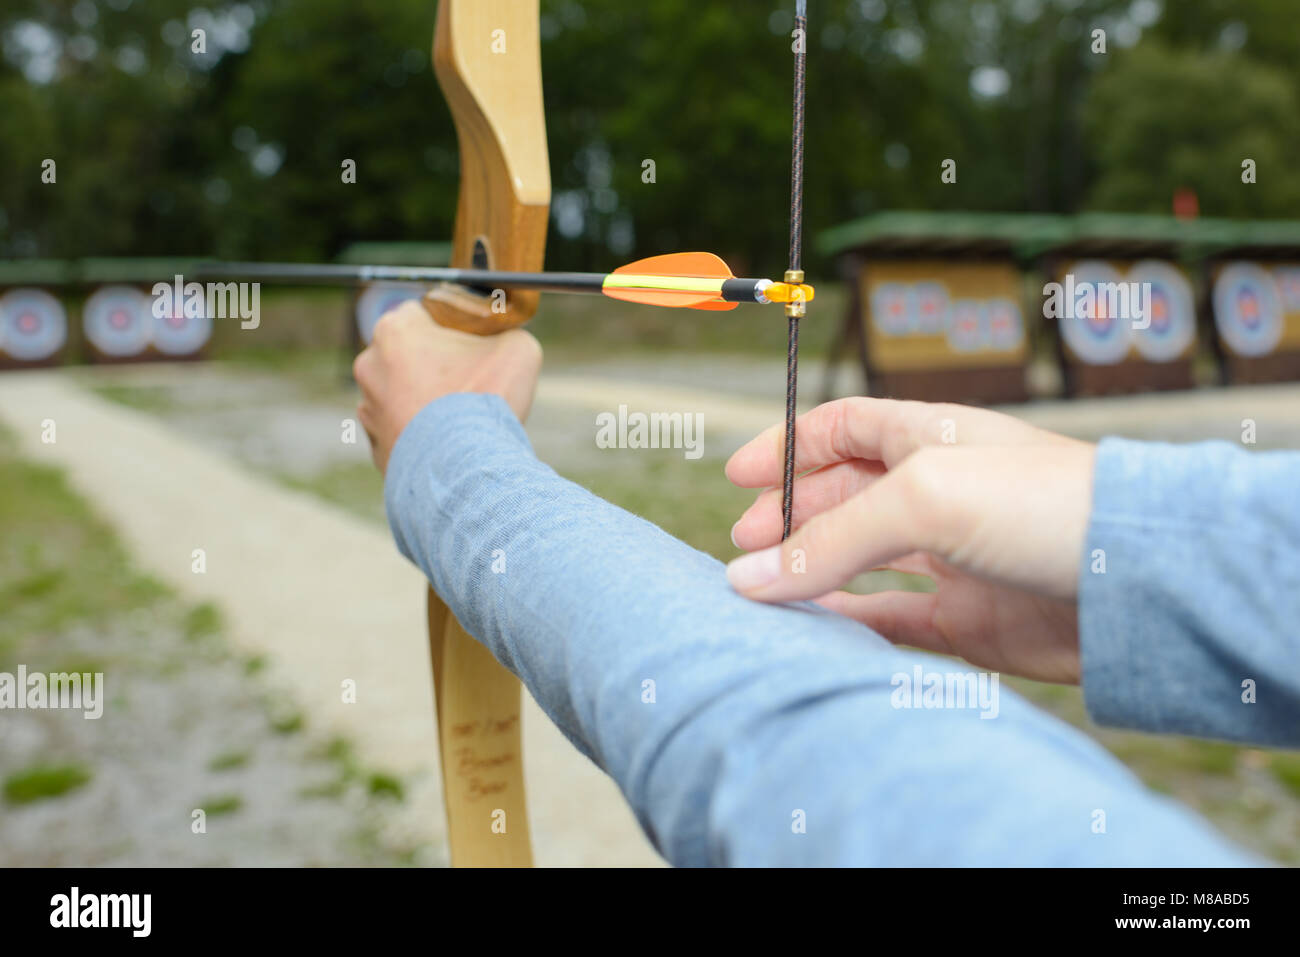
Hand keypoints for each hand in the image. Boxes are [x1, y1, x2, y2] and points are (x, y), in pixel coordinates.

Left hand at [353, 300, 542, 472]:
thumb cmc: (486, 400)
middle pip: (410, 355)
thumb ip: (507, 333)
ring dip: (428, 402)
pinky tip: (450, 444)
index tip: (474, 345)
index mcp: (394, 330)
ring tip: (463, 419)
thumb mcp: (517, 347)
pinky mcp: (377, 448)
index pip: (423, 313)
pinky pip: (404, 433)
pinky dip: (423, 436)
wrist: (465, 469)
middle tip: (471, 382)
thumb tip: (506, 342)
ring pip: (404, 395)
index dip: (453, 327)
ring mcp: (369, 410)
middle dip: (436, 365)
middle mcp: (370, 365)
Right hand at [725, 398, 1094, 682]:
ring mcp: (953, 558)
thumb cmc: (1044, 505)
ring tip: (762, 589)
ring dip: (812, 571)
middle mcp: (939, 494)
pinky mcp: (968, 621)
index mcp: (929, 438)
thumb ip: (830, 539)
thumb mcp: (922, 497)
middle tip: (744, 547)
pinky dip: (848, 622)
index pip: (843, 430)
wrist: (1139, 580)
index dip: (790, 447)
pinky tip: (816, 626)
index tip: (738, 477)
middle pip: (843, 498)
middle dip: (790, 516)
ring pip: (861, 562)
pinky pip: (890, 621)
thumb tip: (747, 578)